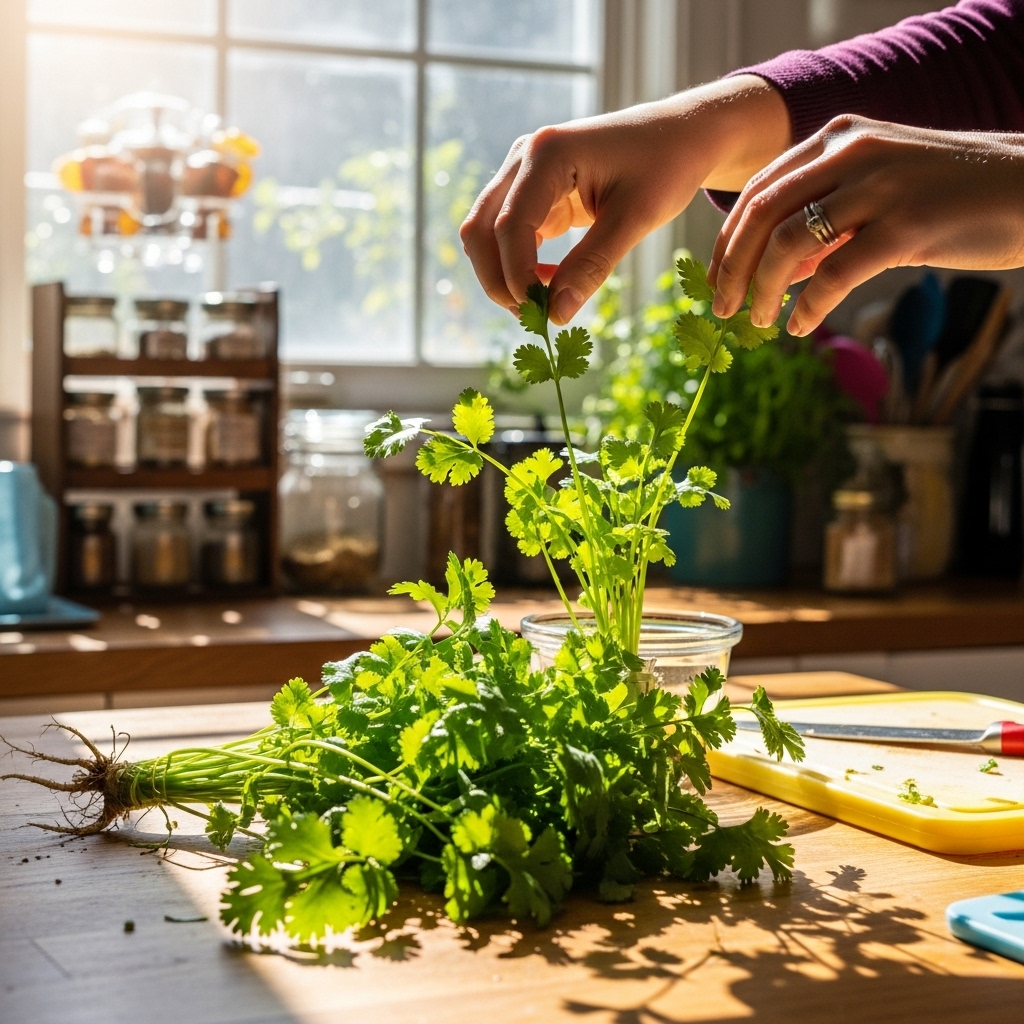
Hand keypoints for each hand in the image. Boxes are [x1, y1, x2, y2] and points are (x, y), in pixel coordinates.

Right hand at [459, 76, 788, 324]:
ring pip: (484, 234)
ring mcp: (523, 173)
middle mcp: (524, 157)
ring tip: (542, 304)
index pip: (510, 224)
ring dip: (503, 275)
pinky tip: (549, 283)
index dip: (517, 274)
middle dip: (499, 279)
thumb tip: (557, 315)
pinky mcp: (532, 191)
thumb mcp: (636, 219)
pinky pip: (507, 235)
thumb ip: (593, 265)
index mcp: (548, 153)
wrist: (680, 135)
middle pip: (481, 229)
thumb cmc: (666, 167)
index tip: (540, 312)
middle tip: (534, 317)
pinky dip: (519, 265)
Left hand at [709, 115, 1023, 335]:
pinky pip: (834, 275)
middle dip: (731, 268)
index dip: (728, 241)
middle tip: (720, 309)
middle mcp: (853, 154)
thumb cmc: (949, 196)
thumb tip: (773, 272)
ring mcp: (879, 187)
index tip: (714, 279)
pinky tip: (799, 326)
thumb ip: (825, 225)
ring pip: (789, 244)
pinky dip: (807, 307)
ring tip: (757, 321)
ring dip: (762, 290)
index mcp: (839, 140)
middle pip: (762, 215)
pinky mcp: (906, 225)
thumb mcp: (877, 195)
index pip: (760, 191)